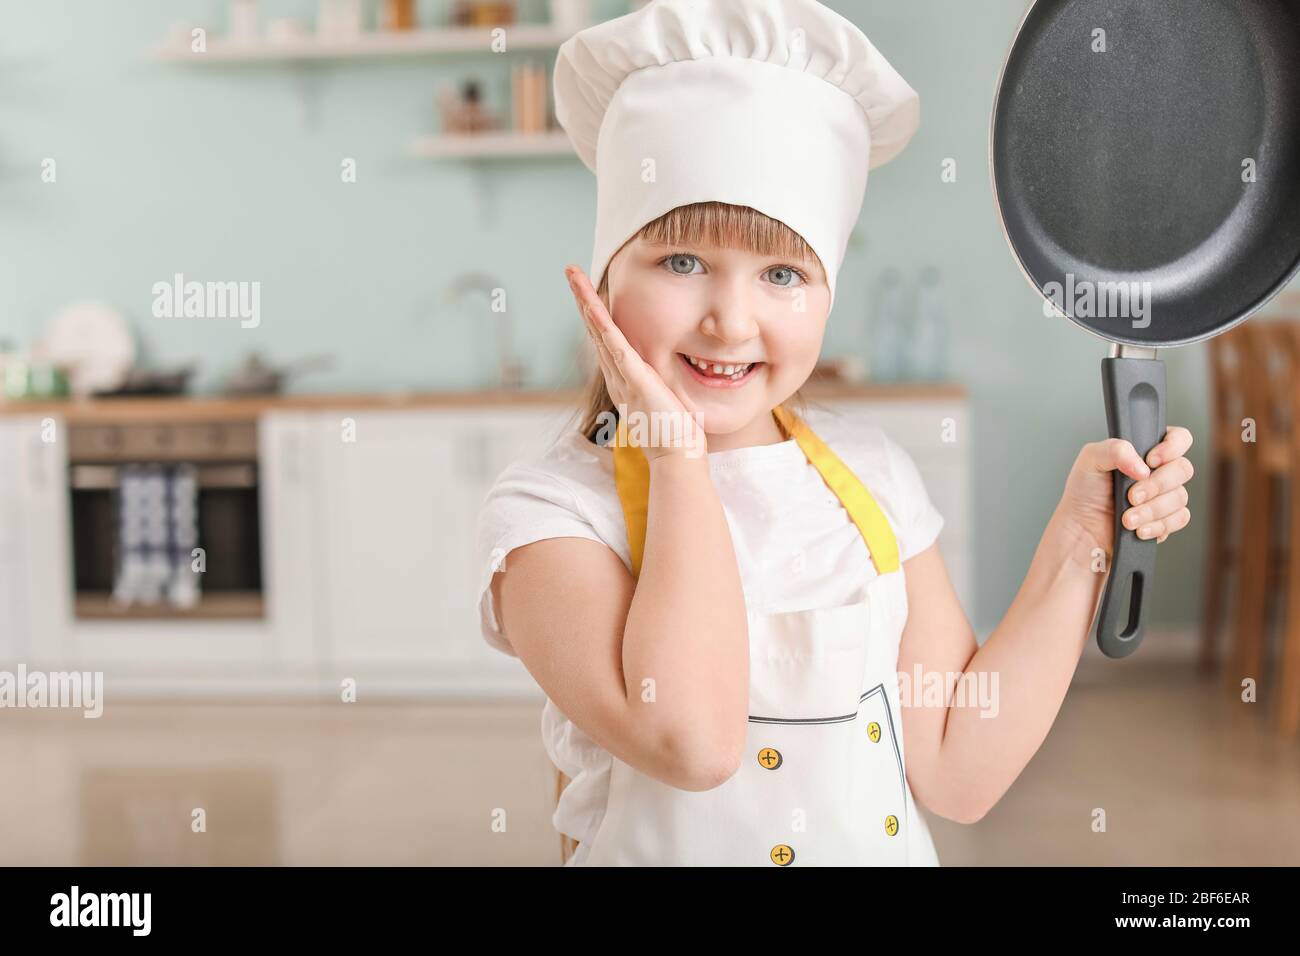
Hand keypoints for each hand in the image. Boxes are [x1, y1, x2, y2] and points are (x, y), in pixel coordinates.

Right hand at [565, 264, 704, 459]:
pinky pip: (617, 349)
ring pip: (600, 333)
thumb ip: (659, 386)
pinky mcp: (636, 382)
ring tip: (574, 277)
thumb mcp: (664, 402)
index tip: (588, 292)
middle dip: (583, 299)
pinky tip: (594, 309)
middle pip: (595, 330)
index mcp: (625, 379)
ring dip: (587, 303)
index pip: (606, 339)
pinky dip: (604, 328)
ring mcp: (625, 378)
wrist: (677, 458)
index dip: (595, 314)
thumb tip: (663, 378)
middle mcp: (618, 376)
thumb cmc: (674, 436)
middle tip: (571, 272)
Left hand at [1056, 426, 1193, 557]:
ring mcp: (1165, 495)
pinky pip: (1179, 519)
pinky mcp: (1167, 519)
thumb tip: (1143, 467)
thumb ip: (1116, 450)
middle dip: (1156, 485)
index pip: (1179, 438)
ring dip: (1152, 510)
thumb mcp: (1091, 459)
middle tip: (1131, 496)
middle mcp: (1160, 471)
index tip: (1150, 461)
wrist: (1081, 526)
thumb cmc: (1085, 490)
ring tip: (1127, 518)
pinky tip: (1138, 529)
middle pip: (1184, 469)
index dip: (1172, 447)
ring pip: (1180, 497)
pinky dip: (1158, 525)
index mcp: (1146, 450)